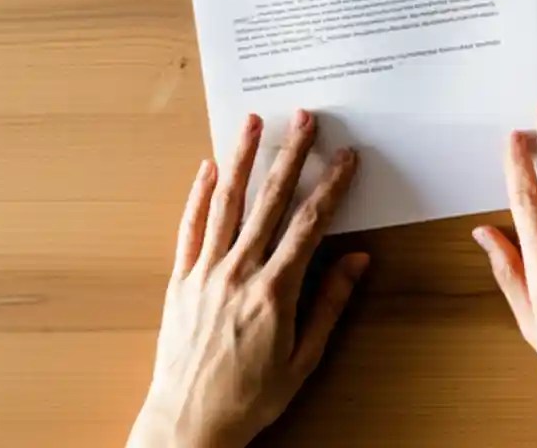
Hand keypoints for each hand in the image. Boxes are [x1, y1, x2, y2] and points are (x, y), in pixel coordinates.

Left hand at [129, 110, 366, 447]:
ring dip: (240, 158)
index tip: (347, 158)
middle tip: (304, 119)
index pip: (310, 225)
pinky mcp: (179, 281)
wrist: (188, 424)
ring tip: (251, 122)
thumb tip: (357, 260)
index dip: (331, 186)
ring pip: (225, 203)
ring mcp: (204, 273)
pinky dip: (198, 195)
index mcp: (274, 292)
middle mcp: (237, 273)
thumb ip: (330, 303)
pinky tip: (206, 168)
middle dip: (290, 155)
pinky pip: (189, 228)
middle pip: (269, 201)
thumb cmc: (250, 398)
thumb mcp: (304, 358)